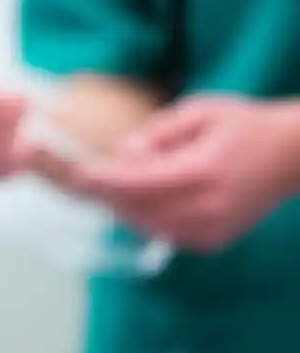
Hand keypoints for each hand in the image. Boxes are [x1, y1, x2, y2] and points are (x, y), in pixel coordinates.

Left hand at [78, 97, 299, 250]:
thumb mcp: (199, 110)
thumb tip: (121, 154)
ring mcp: (209, 230)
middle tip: (84, 174)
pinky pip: (161, 231)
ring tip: (118, 179)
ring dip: (123, 204)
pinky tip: (149, 194)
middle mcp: (205, 208)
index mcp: (201, 173)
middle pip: (133, 208)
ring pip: (142, 224)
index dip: (100, 180)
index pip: (134, 183)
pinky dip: (145, 215)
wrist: (292, 156)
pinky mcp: (210, 242)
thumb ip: (156, 132)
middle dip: (105, 193)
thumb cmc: (244, 125)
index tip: (75, 172)